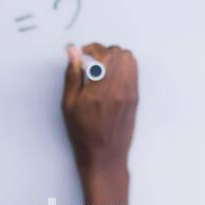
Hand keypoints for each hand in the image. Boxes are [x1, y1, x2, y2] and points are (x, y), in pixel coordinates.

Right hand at [62, 42, 138, 173]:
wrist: (105, 156)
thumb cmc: (84, 135)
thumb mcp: (69, 105)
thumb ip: (72, 75)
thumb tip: (73, 52)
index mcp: (100, 90)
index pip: (104, 53)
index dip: (91, 48)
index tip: (82, 54)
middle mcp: (119, 89)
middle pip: (119, 52)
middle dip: (103, 51)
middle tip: (91, 61)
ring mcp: (130, 93)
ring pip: (130, 59)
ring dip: (115, 57)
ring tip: (102, 69)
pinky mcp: (135, 98)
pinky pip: (134, 71)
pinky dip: (123, 67)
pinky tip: (110, 78)